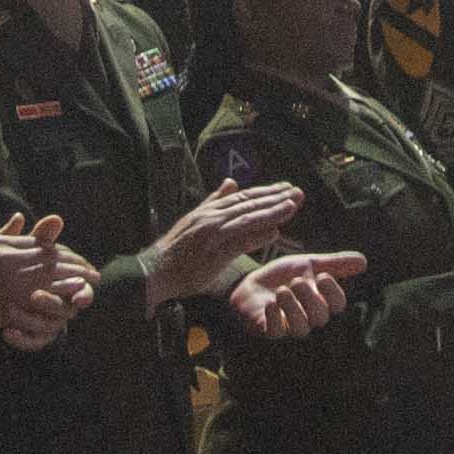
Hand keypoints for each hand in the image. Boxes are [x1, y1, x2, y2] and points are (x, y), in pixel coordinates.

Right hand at [0, 215, 95, 343]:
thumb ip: (4, 233)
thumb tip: (20, 216)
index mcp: (3, 245)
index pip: (41, 244)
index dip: (64, 251)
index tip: (77, 258)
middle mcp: (10, 261)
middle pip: (51, 258)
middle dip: (76, 263)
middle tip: (92, 271)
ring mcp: (10, 282)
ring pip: (50, 275)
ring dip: (74, 277)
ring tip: (90, 282)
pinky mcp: (10, 302)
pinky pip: (42, 296)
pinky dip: (61, 293)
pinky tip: (74, 295)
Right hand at [141, 176, 304, 307]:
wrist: (155, 271)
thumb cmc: (177, 249)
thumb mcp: (195, 218)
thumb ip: (214, 201)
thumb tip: (230, 182)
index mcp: (209, 210)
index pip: (244, 197)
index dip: (267, 191)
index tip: (286, 187)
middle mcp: (211, 218)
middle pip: (249, 204)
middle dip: (276, 197)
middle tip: (298, 192)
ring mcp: (212, 235)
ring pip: (247, 219)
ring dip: (272, 212)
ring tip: (293, 206)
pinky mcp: (212, 254)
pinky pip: (239, 243)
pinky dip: (257, 237)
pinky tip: (275, 232)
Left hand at [226, 248, 364, 339]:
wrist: (251, 282)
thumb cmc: (283, 276)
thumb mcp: (308, 264)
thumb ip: (335, 264)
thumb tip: (364, 261)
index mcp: (321, 300)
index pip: (338, 305)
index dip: (333, 293)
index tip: (322, 276)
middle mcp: (308, 317)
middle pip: (320, 317)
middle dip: (310, 298)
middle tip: (296, 282)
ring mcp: (289, 326)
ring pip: (301, 329)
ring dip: (293, 308)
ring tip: (282, 291)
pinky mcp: (269, 330)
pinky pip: (276, 332)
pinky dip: (274, 317)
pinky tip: (270, 303)